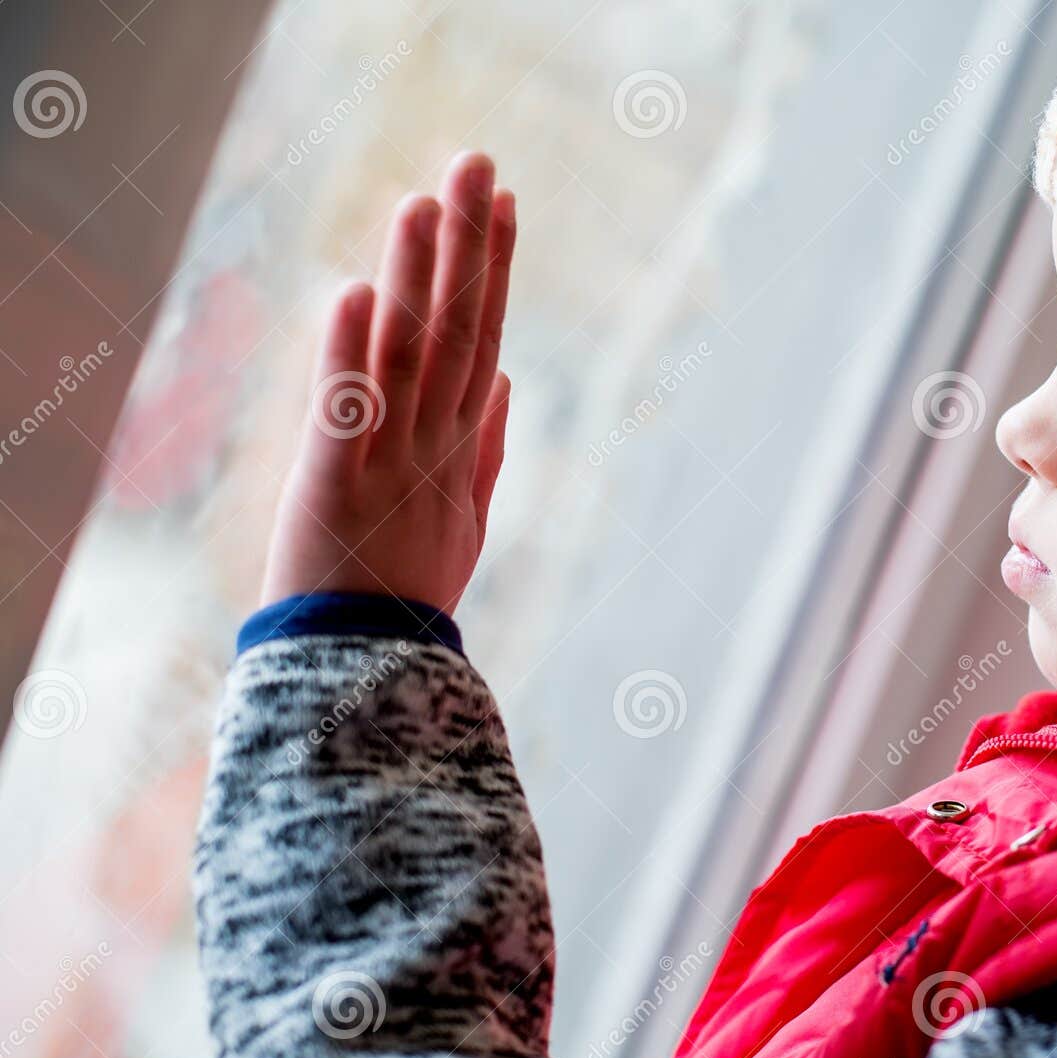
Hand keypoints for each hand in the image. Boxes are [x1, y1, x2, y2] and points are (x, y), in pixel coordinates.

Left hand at [261, 151, 515, 614]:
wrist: (366, 676)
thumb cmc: (407, 598)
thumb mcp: (463, 521)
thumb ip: (485, 447)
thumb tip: (504, 380)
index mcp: (454, 447)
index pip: (480, 340)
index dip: (493, 271)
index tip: (503, 202)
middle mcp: (427, 442)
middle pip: (454, 329)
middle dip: (469, 246)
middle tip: (477, 162)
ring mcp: (386, 462)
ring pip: (407, 356)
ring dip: (416, 278)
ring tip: (423, 201)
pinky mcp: (331, 487)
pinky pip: (342, 413)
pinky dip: (346, 357)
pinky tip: (352, 292)